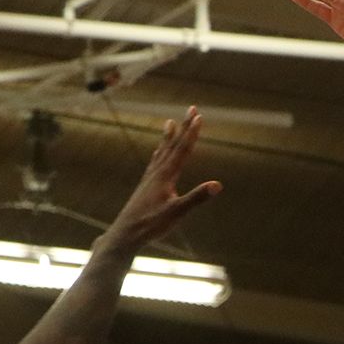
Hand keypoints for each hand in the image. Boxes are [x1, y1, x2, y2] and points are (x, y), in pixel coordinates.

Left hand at [94, 108, 220, 256]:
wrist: (125, 234)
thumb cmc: (151, 225)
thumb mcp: (177, 213)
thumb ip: (197, 198)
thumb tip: (217, 185)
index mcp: (165, 176)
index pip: (182, 150)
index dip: (192, 133)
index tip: (198, 116)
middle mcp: (156, 173)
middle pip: (173, 145)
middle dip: (183, 127)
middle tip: (191, 109)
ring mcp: (149, 179)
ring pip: (162, 152)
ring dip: (168, 137)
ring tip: (170, 122)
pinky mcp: (145, 187)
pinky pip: (155, 163)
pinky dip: (159, 153)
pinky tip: (158, 153)